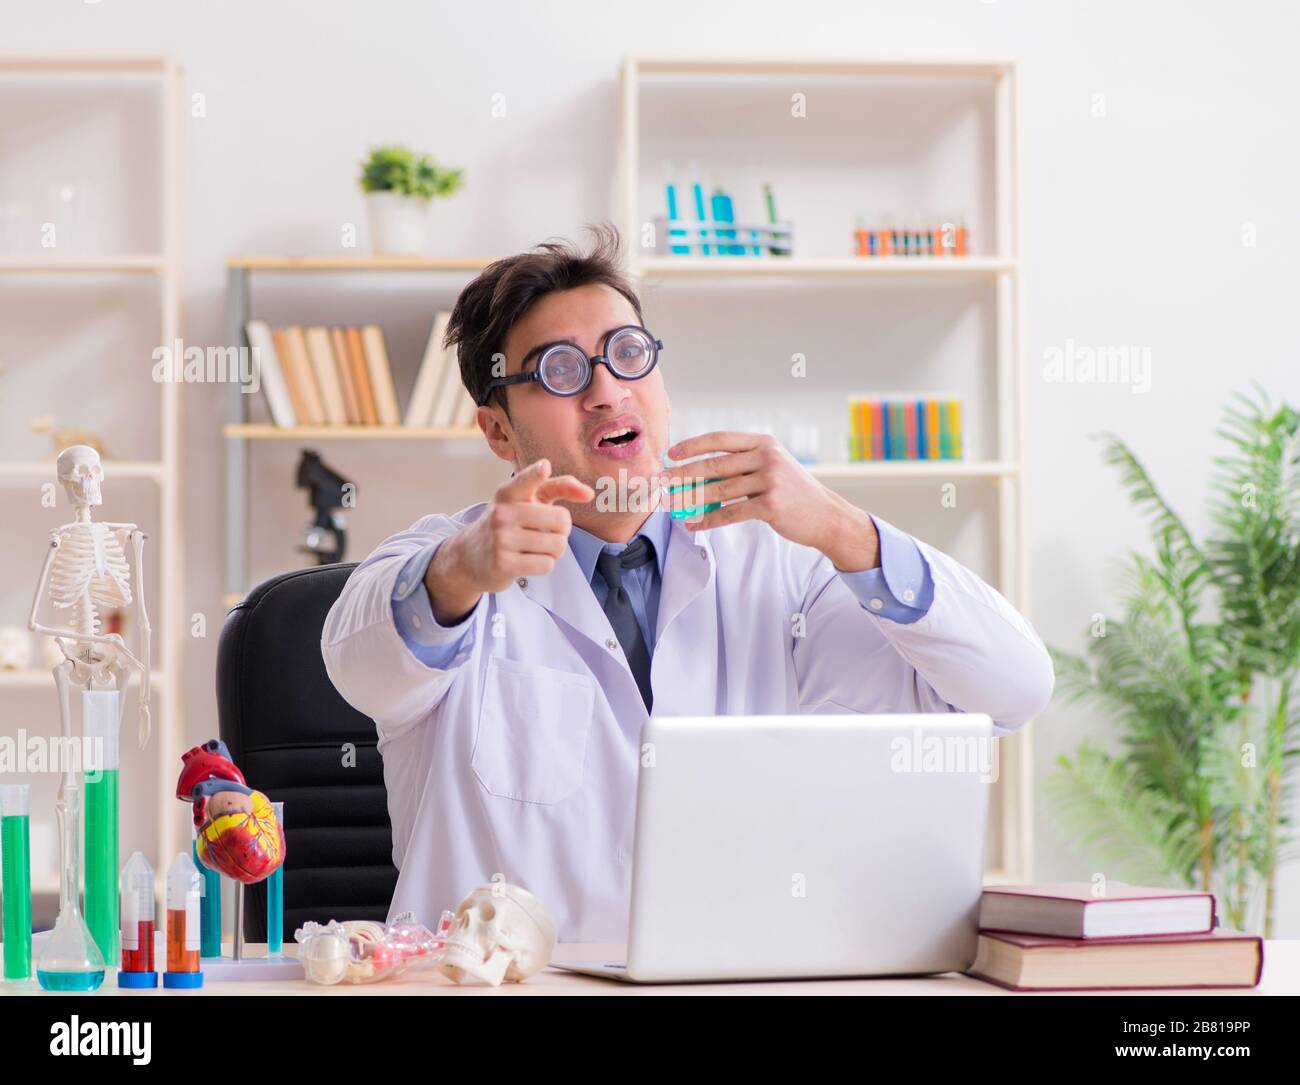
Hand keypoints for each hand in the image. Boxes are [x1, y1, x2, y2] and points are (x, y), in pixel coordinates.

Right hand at [426, 459, 594, 621]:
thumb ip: (558, 487)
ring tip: (535, 548)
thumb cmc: (508, 524)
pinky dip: (544, 565)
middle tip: (545, 533)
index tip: (544, 467)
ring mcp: (501, 539)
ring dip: (553, 550)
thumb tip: (589, 493)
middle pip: (561, 521)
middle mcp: (502, 513)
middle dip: (562, 531)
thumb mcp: (526, 500)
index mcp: (508, 493)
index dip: (536, 474)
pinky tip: (527, 561)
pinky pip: (547, 565)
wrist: (469, 556)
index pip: (525, 480)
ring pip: (557, 546)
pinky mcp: (503, 564)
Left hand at [663, 432, 879, 570]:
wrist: (825, 515)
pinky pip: (730, 513)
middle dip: (684, 474)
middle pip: (715, 464)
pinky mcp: (770, 505)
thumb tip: (699, 473)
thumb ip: (742, 465)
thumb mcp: (772, 467)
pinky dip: (709, 520)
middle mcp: (767, 457)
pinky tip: (695, 524)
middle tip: (662, 480)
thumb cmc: (793, 492)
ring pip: (719, 490)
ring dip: (691, 499)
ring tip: (672, 505)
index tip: (672, 454)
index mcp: (764, 443)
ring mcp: (770, 481)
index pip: (721, 439)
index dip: (693, 445)